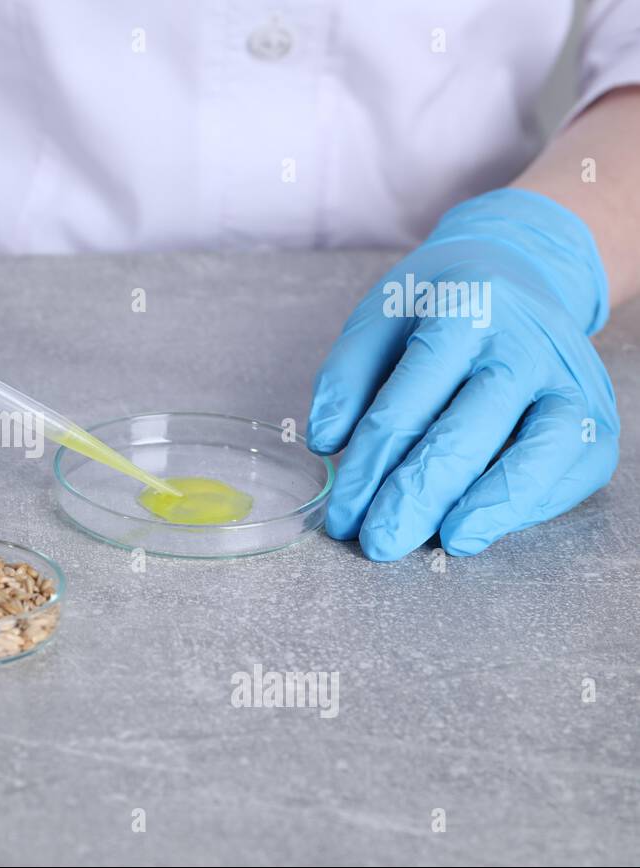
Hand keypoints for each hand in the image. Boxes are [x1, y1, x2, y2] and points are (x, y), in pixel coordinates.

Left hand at [306, 188, 618, 559]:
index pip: (407, 401)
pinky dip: (533, 502)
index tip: (342, 515)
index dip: (369, 466)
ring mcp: (570, 376)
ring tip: (449, 542)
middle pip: (468, 430)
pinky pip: (575, 464)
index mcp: (462, 310)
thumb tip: (325, 442)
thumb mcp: (378, 318)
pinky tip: (486, 525)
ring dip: (493, 503)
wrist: (518, 268)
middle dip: (419, 496)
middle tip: (380, 544)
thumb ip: (345, 376)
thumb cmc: (437, 306)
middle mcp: (523, 343)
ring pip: (542, 447)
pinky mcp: (597, 410)